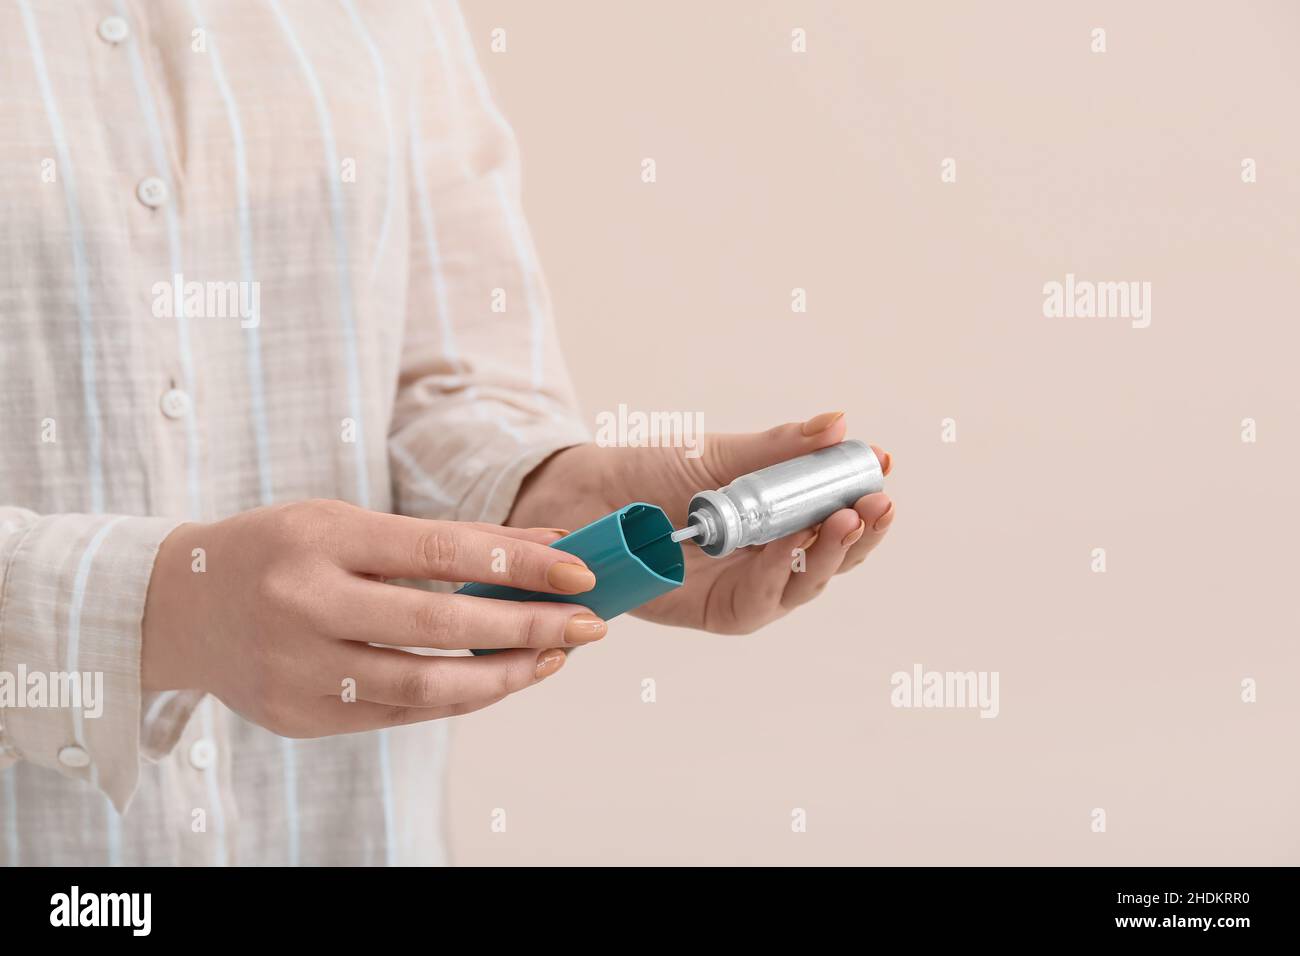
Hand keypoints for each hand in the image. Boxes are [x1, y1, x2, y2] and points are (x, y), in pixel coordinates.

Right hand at [140, 499, 608, 735]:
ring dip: (502, 677)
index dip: (519, 565)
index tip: (579, 572)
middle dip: (527, 629)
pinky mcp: (299, 718)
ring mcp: (297, 670)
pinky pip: (398, 714)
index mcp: (321, 540)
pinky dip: (456, 698)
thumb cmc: (280, 549)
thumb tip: (548, 545)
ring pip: (424, 687)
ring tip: (551, 658)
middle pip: (439, 628)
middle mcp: (305, 605)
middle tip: (587, 625)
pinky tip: (497, 680)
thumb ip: (449, 538)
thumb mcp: (353, 521)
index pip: (442, 552)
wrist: (178, 608)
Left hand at [509, 412, 893, 633]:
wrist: (587, 496)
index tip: (882, 469)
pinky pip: (758, 602)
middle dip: (860, 532)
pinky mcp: (716, 613)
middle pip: (835, 557)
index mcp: (781, 518)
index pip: (838, 516)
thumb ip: (778, 448)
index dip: (865, 498)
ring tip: (840, 520)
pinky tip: (788, 546)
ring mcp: (746, 587)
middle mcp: (772, 558)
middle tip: (875, 503)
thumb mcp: (720, 453)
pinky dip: (776, 575)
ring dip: (828, 555)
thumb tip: (840, 422)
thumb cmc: (652, 472)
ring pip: (804, 585)